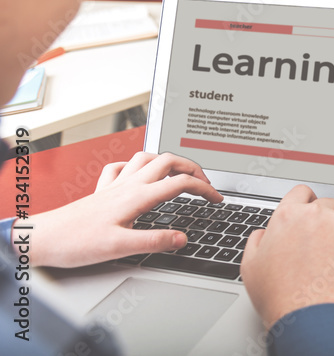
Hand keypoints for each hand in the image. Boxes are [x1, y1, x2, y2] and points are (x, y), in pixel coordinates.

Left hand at [25, 152, 223, 267]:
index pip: (181, 184)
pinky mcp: (102, 190)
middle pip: (169, 161)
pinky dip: (135, 166)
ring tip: (179, 173)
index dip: (205, 189)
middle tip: (205, 183)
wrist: (44, 238)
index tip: (217, 199)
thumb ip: (154, 241)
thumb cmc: (76, 241)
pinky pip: (121, 167)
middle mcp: (128, 185)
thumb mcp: (119, 247)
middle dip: (193, 167)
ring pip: (147, 158)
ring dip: (167, 161)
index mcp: (138, 196)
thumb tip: (182, 238)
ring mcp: (115, 185)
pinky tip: (137, 175)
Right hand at [242, 185, 333, 329]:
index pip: (301, 192)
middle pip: (324, 201)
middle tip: (320, 231)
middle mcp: (313, 215)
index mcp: (287, 215)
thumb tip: (263, 234)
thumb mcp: (250, 264)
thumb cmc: (279, 292)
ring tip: (331, 242)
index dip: (305, 199)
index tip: (308, 207)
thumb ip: (257, 240)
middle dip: (323, 213)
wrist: (307, 309)